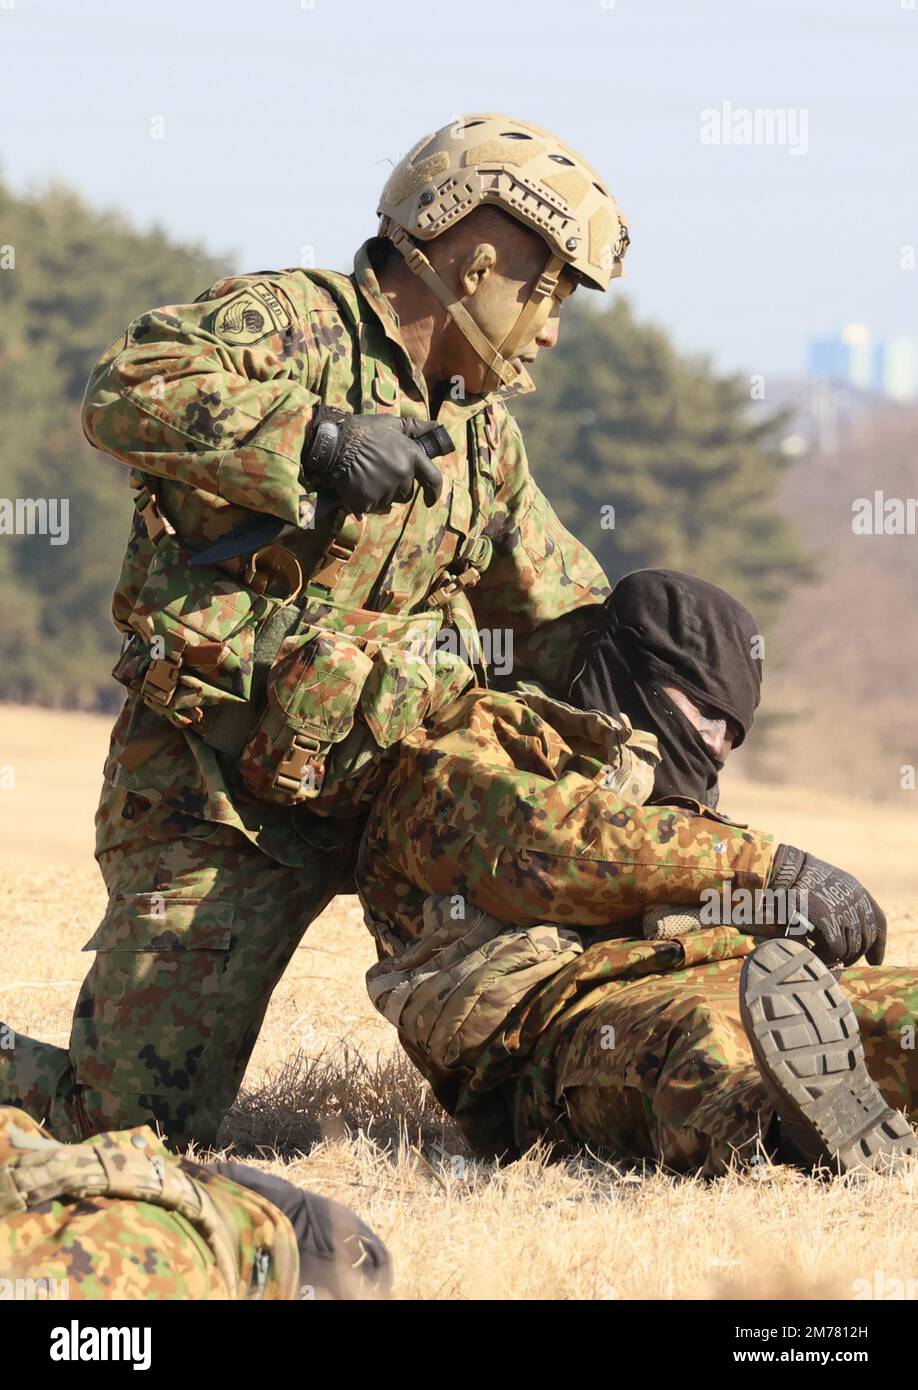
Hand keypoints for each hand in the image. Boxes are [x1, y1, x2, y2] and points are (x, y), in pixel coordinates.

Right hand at [303, 408, 444, 514]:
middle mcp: (403, 473)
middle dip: (397, 487)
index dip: (434, 492)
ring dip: (381, 493)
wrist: (334, 442)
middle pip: (407, 492)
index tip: (430, 500)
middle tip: (380, 475)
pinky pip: (372, 506)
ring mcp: (386, 489)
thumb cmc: (363, 430)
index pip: (433, 479)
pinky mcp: (369, 501)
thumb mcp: (391, 423)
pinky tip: (356, 487)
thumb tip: (436, 426)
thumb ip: (415, 427)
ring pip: (389, 500)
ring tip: (366, 478)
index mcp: (411, 455)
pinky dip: (365, 500)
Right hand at [765, 843, 885, 967]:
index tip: (874, 961)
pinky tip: (814, 953)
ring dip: (838, 956)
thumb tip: (844, 933)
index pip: (877, 920)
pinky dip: (827, 956)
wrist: (780, 868)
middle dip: (854, 953)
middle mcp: (855, 899)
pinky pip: (837, 950)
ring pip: (852, 947)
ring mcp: (843, 909)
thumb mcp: (823, 883)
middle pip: (866, 938)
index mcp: (855, 889)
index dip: (878, 944)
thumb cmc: (794, 877)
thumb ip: (837, 902)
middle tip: (839, 961)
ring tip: (823, 957)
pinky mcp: (829, 919)